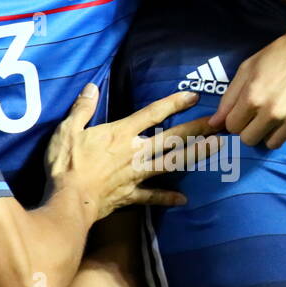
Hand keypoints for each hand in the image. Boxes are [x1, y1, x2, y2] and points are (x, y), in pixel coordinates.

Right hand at [46, 84, 206, 221]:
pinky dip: (167, 197)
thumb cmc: (66, 163)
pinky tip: (183, 199)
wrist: (69, 200)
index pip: (151, 114)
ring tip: (216, 148)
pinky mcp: (131, 195)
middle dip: (196, 129)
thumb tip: (92, 86)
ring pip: (171, 163)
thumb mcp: (68, 129)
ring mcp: (136, 175)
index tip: (193, 96)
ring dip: (195, 155)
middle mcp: (135, 152)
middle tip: (219, 123)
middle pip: (171, 138)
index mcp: (120, 133)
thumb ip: (82, 108)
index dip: (173, 104)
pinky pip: (152, 196)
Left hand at [211, 14, 285, 148]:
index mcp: (253, 98)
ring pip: (271, 144)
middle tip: (259, 113)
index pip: (232, 127)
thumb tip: (214, 123)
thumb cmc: (279, 55)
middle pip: (249, 139)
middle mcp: (273, 113)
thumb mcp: (247, 69)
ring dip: (270, 132)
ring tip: (277, 112)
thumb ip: (229, 99)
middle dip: (250, 128)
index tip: (243, 111)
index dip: (235, 119)